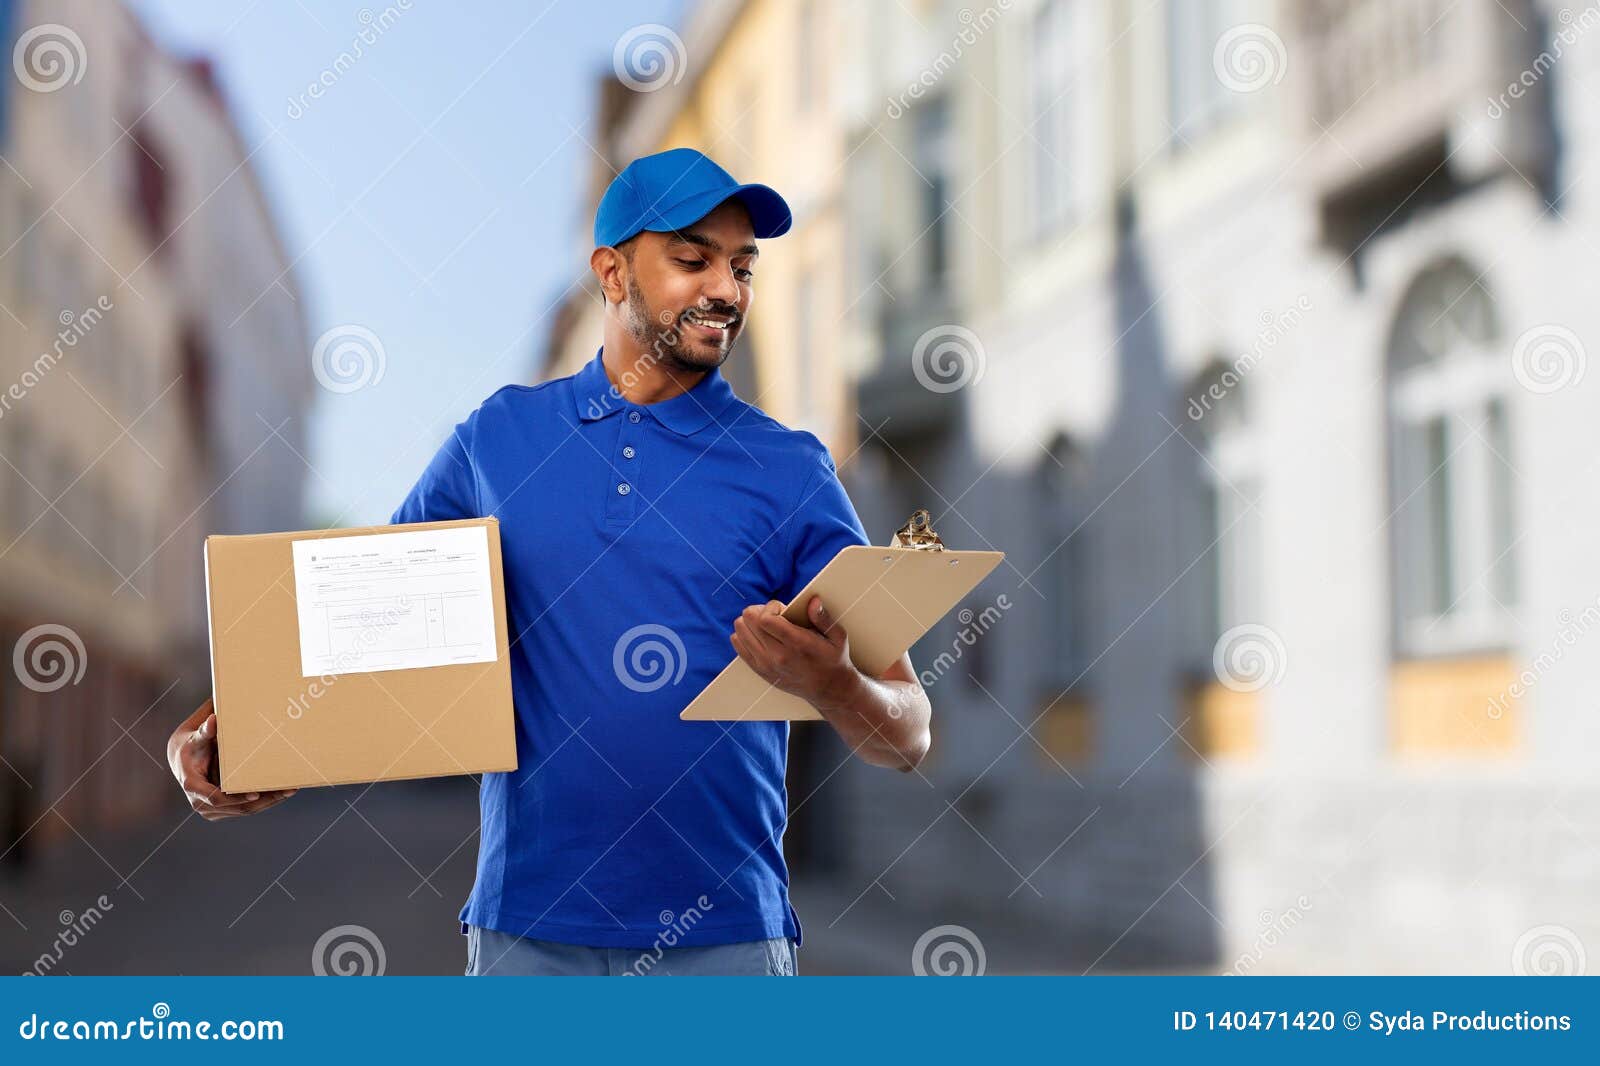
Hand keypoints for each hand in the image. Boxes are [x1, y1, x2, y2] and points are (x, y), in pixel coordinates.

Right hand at [166, 698, 297, 820]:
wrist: (183, 759)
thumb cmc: (191, 746)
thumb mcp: (195, 738)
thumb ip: (204, 730)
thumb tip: (214, 720)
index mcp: (193, 786)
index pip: (215, 798)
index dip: (236, 798)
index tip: (255, 794)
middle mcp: (201, 803)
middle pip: (237, 807)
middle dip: (264, 800)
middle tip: (287, 789)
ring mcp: (212, 809)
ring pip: (245, 810)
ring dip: (269, 801)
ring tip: (291, 789)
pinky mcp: (222, 810)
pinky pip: (246, 808)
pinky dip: (265, 801)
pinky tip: (282, 791)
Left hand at [730, 596, 857, 707]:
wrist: (829, 689)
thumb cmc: (833, 659)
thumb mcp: (837, 636)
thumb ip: (823, 618)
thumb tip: (813, 601)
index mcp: (797, 644)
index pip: (765, 619)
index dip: (771, 607)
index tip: (783, 609)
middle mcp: (778, 656)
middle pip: (749, 621)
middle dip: (760, 611)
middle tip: (774, 615)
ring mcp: (766, 665)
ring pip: (740, 632)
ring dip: (750, 622)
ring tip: (766, 625)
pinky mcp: (761, 671)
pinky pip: (739, 646)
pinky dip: (743, 635)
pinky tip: (758, 635)